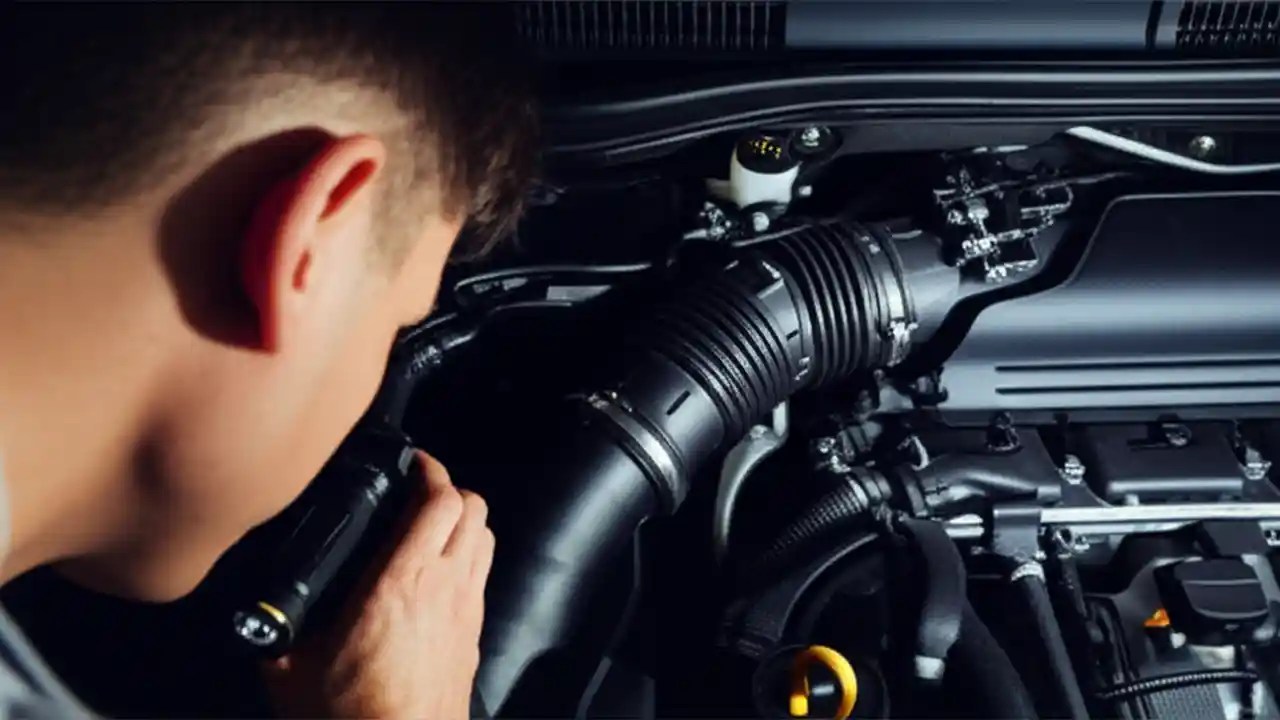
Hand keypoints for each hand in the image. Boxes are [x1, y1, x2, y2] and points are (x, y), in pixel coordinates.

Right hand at [264, 451, 494, 718]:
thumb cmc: (352, 715)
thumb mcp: (292, 668)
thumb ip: (279, 628)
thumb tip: (258, 609)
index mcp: (401, 580)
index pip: (437, 500)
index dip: (430, 469)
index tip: (412, 460)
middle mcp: (444, 587)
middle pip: (473, 507)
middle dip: (449, 488)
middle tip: (419, 488)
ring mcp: (466, 610)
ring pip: (484, 537)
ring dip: (464, 520)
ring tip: (432, 521)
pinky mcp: (473, 635)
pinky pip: (482, 575)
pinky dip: (469, 557)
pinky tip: (440, 572)